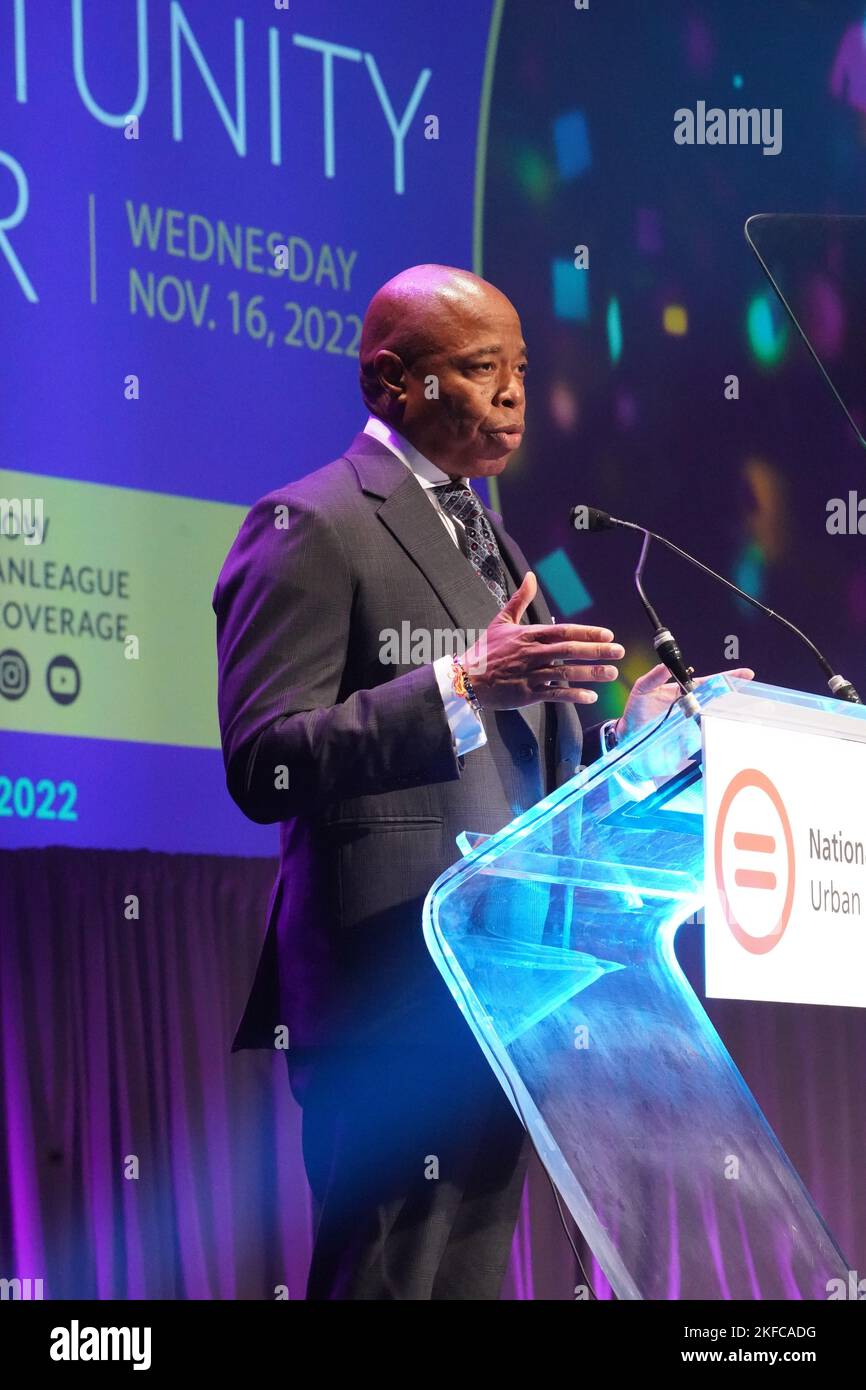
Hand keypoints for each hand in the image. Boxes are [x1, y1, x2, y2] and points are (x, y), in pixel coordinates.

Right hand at [463, 571, 623, 711]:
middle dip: (597, 651)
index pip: (564, 631)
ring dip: (591, 673)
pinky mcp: (528, 694)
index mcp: (529, 635)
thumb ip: (520, 599)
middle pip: (570, 650)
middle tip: (619, 652)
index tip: (607, 635)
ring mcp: (531, 674)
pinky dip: (573, 696)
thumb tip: (530, 576)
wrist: (467, 678)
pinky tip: (590, 697)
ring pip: (566, 673)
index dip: (587, 632)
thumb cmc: (486, 650)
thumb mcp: (501, 621)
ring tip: (611, 673)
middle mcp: (533, 653)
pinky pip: (555, 694)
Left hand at [616, 663, 755, 738]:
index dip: (727, 677)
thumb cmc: (636, 712)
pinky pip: (708, 738)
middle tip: (753, 696)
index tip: (746, 674)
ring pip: (716, 719)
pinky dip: (718, 737)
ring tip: (748, 714)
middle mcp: (692, 707)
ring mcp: (693, 724)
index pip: (709, 682)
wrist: (628, 738)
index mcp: (683, 691)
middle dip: (735, 697)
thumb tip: (665, 666)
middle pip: (718, 700)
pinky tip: (728, 735)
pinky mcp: (690, 742)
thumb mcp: (642, 690)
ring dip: (729, 717)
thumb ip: (653, 678)